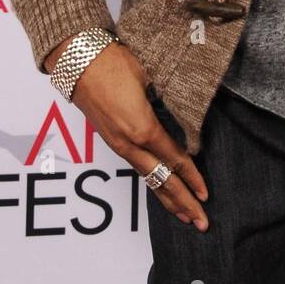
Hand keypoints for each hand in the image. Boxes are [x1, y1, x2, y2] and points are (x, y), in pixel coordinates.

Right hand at [43, 36, 209, 230]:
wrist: (78, 60)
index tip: (206, 194)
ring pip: (147, 179)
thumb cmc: (115, 62)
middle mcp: (130, 143)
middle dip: (183, 202)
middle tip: (202, 223)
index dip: (192, 177)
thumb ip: (169, 98)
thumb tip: (189, 109)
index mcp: (143, 128)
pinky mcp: (112, 141)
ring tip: (184, 216)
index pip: (174, 159)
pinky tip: (160, 189)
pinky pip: (137, 169)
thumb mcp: (150, 76)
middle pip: (161, 180)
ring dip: (168, 199)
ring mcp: (118, 145)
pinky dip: (152, 184)